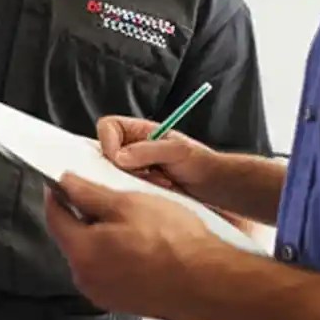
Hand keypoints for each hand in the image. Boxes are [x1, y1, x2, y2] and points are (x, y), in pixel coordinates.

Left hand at [44, 174, 232, 319]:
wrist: (211, 283)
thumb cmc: (176, 245)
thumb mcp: (128, 203)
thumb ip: (88, 193)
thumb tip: (66, 184)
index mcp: (82, 253)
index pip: (54, 217)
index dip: (57, 194)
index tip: (62, 183)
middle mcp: (87, 279)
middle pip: (72, 238)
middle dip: (84, 215)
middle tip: (107, 197)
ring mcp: (105, 295)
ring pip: (92, 255)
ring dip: (103, 236)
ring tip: (132, 221)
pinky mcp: (124, 303)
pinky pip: (110, 272)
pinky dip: (118, 256)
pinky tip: (142, 244)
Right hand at [96, 116, 219, 202]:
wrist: (215, 187)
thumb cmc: (201, 163)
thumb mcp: (178, 151)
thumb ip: (147, 151)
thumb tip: (119, 157)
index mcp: (139, 131)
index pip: (108, 127)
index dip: (108, 142)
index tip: (119, 160)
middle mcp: (131, 147)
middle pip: (104, 152)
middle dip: (121, 167)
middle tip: (145, 174)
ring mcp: (132, 167)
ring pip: (112, 173)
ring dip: (132, 181)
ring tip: (158, 182)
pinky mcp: (136, 185)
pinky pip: (122, 188)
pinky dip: (137, 192)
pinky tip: (157, 191)